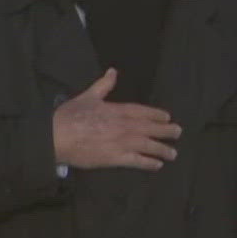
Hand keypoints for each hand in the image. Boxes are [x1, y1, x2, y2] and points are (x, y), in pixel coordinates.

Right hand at [52, 69, 182, 171]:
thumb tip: (113, 71)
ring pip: (148, 146)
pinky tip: (157, 165)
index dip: (157, 115)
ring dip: (162, 149)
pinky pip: (137, 161)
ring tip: (173, 153)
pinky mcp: (115, 159)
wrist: (58, 136)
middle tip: (178, 133)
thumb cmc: (71, 115)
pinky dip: (148, 163)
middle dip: (166, 131)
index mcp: (117, 110)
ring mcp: (121, 143)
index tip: (168, 117)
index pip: (143, 111)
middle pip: (150, 128)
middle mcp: (124, 126)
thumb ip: (103, 85)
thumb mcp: (88, 96)